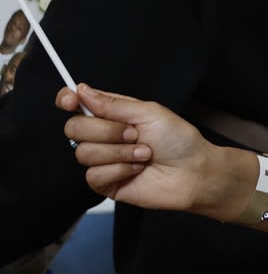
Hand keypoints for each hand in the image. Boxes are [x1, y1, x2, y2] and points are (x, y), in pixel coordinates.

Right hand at [58, 83, 221, 215]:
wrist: (193, 171)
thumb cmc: (178, 139)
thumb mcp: (149, 112)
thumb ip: (113, 104)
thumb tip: (83, 90)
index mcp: (114, 114)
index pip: (78, 104)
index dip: (68, 100)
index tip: (72, 101)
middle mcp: (104, 136)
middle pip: (74, 128)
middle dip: (106, 131)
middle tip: (134, 134)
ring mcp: (104, 160)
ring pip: (84, 152)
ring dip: (119, 152)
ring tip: (144, 153)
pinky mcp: (106, 183)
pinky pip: (93, 175)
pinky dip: (119, 169)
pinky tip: (137, 169)